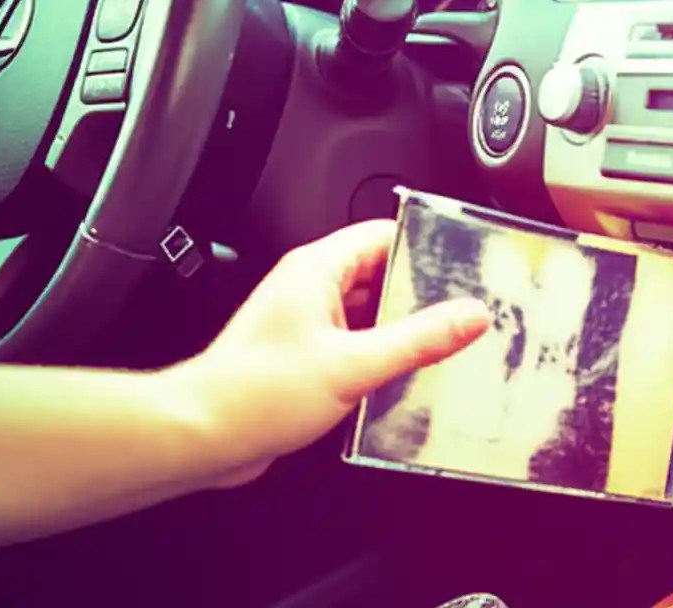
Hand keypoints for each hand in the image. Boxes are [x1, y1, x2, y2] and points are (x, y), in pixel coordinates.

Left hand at [169, 220, 488, 485]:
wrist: (204, 437)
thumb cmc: (255, 393)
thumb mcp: (354, 364)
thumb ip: (419, 339)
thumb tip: (468, 315)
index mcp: (316, 270)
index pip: (382, 235)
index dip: (425, 247)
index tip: (462, 265)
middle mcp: (311, 290)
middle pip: (382, 275)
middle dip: (422, 296)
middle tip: (461, 314)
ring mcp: (308, 323)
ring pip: (372, 313)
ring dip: (403, 330)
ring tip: (442, 347)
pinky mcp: (308, 357)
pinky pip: (358, 345)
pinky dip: (383, 357)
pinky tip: (406, 379)